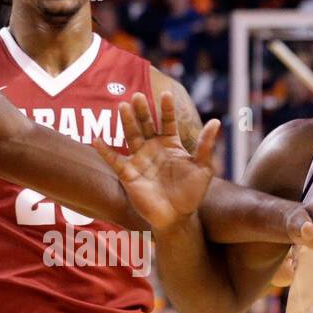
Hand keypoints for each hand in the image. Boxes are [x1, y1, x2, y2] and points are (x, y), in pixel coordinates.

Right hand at [92, 91, 221, 231]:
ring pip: (131, 136)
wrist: (177, 217)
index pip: (167, 121)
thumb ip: (206, 145)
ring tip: (123, 107)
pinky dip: (104, 151)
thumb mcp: (203, 168)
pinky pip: (114, 161)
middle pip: (146, 124)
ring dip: (126, 122)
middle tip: (138, 96)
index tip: (166, 95)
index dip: (167, 109)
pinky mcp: (128, 174)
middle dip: (142, 111)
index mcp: (171, 144)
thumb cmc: (192, 193)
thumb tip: (216, 121)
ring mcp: (139, 160)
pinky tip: (96, 139)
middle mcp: (153, 148)